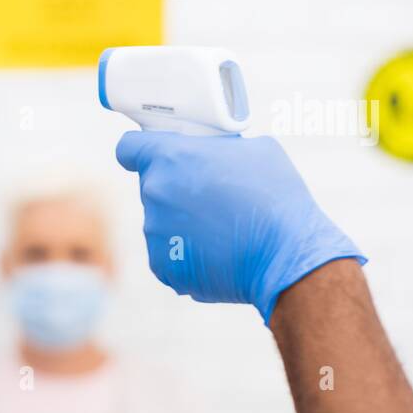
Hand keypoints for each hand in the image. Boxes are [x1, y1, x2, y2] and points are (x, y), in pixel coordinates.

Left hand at [115, 130, 365, 323]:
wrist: (284, 254)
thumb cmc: (275, 196)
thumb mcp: (254, 149)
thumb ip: (217, 148)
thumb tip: (213, 155)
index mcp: (169, 157)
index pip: (128, 148)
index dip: (139, 151)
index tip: (151, 157)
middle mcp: (154, 192)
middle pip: (152, 187)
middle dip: (176, 189)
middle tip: (211, 197)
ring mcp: (154, 232)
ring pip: (161, 222)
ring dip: (182, 223)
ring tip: (223, 229)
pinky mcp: (161, 265)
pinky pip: (168, 253)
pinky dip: (187, 254)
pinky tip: (218, 253)